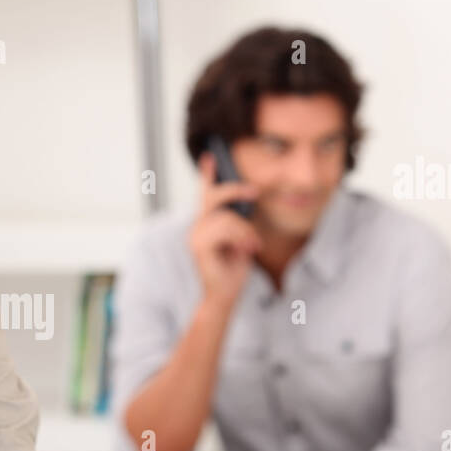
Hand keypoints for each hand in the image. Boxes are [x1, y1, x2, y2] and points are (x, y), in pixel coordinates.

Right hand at [189, 151, 261, 302]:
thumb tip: (248, 201)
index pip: (205, 194)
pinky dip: (241, 238)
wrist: (225, 295)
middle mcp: (197, 226)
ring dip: (245, 230)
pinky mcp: (198, 246)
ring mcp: (195, 236)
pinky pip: (225, 229)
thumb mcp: (242, 238)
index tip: (209, 156)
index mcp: (207, 223)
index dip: (207, 175)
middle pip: (215, 197)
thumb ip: (239, 220)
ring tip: (251, 246)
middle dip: (235, 190)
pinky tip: (246, 250)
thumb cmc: (233, 268)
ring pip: (226, 217)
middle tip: (255, 192)